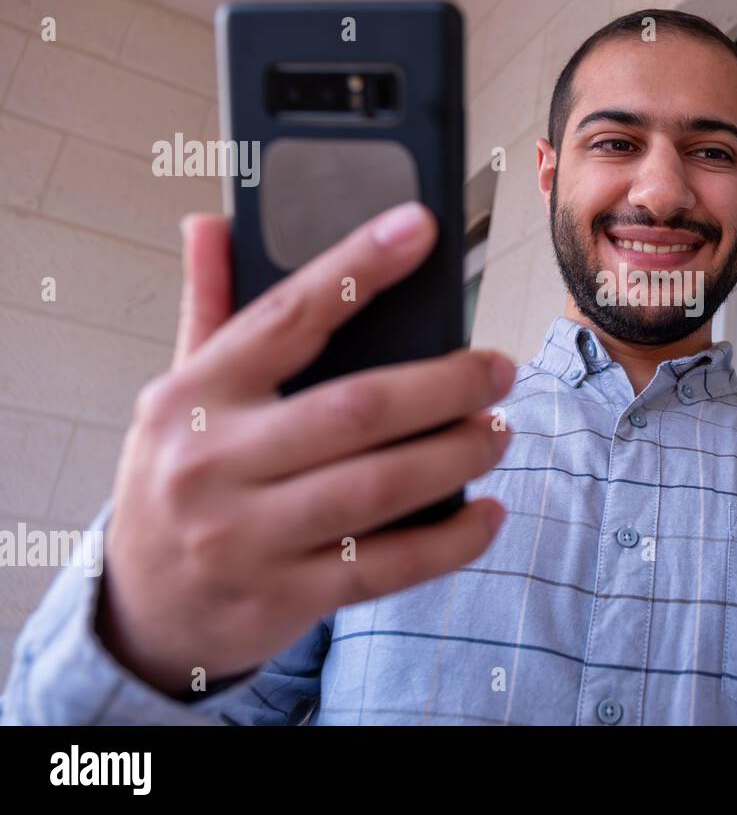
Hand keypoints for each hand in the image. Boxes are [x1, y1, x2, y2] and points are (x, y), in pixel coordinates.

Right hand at [97, 203, 514, 694]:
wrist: (143, 608)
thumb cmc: (180, 479)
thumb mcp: (180, 393)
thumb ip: (208, 308)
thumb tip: (213, 221)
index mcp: (194, 395)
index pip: (287, 315)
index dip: (359, 267)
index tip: (420, 227)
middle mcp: (212, 463)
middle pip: (357, 409)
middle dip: (446, 385)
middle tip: (499, 370)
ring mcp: (245, 537)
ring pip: (380, 487)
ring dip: (458, 455)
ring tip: (499, 433)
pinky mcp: (283, 598)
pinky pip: (387, 567)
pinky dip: (451, 541)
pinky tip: (487, 515)